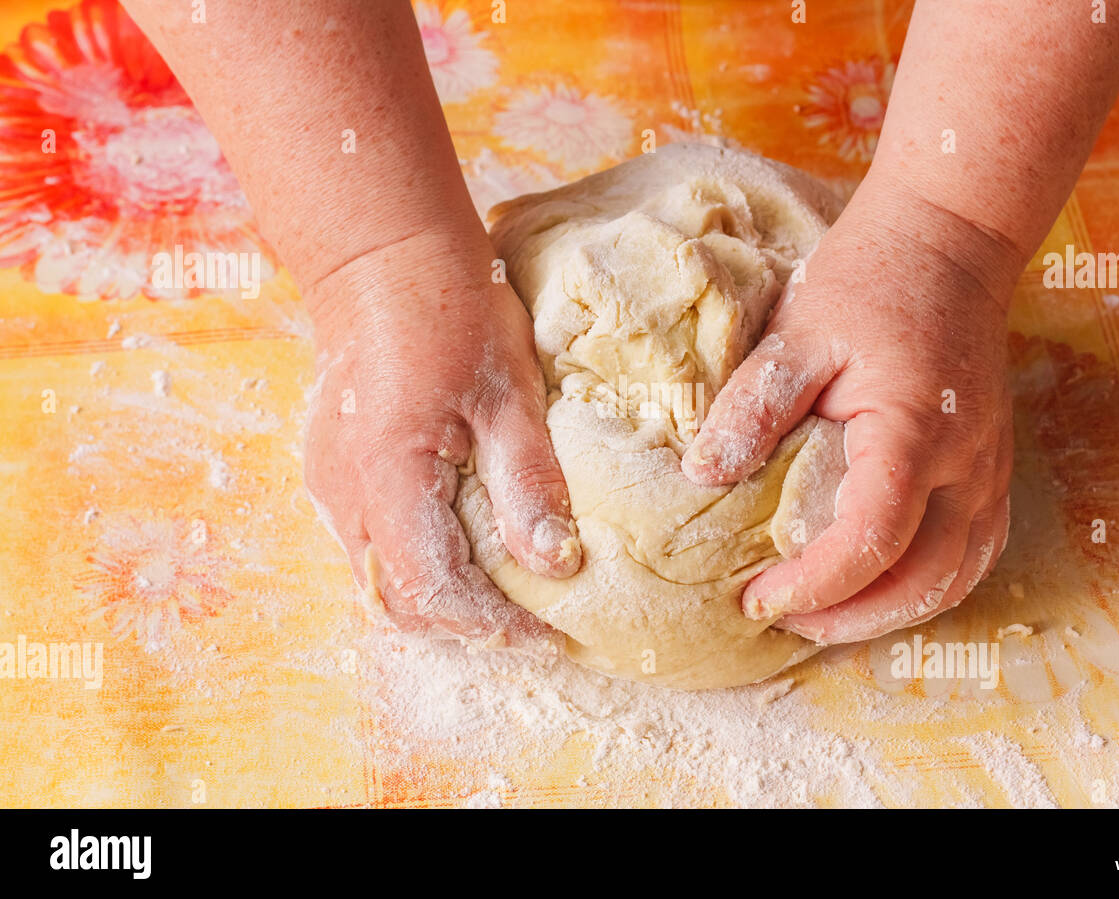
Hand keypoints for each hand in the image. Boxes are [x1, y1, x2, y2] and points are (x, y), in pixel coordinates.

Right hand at [304, 230, 579, 649]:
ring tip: (507, 599)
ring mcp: (328, 484)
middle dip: (466, 625)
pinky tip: (469, 554)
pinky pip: (372, 546)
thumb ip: (528, 483)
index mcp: (386, 476)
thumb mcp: (510, 394)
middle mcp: (342, 493)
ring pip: (380, 579)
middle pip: (398, 600)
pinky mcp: (334, 472)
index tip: (552, 632)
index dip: (495, 623)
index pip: (434, 589)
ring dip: (440, 601)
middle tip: (534, 625)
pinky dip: (419, 567)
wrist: (383, 256)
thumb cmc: (450, 311)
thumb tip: (556, 564)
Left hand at [682, 178, 1018, 642]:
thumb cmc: (869, 280)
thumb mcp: (797, 334)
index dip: (813, 584)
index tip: (756, 597)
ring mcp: (990, 470)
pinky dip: (926, 585)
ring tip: (824, 616)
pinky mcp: (991, 469)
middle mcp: (967, 464)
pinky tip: (878, 587)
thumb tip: (702, 475)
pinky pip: (971, 553)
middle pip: (925, 581)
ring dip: (892, 613)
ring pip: (957, 578)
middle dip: (851, 618)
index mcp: (914, 432)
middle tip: (782, 619)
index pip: (872, 540)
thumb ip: (753, 406)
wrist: (948, 242)